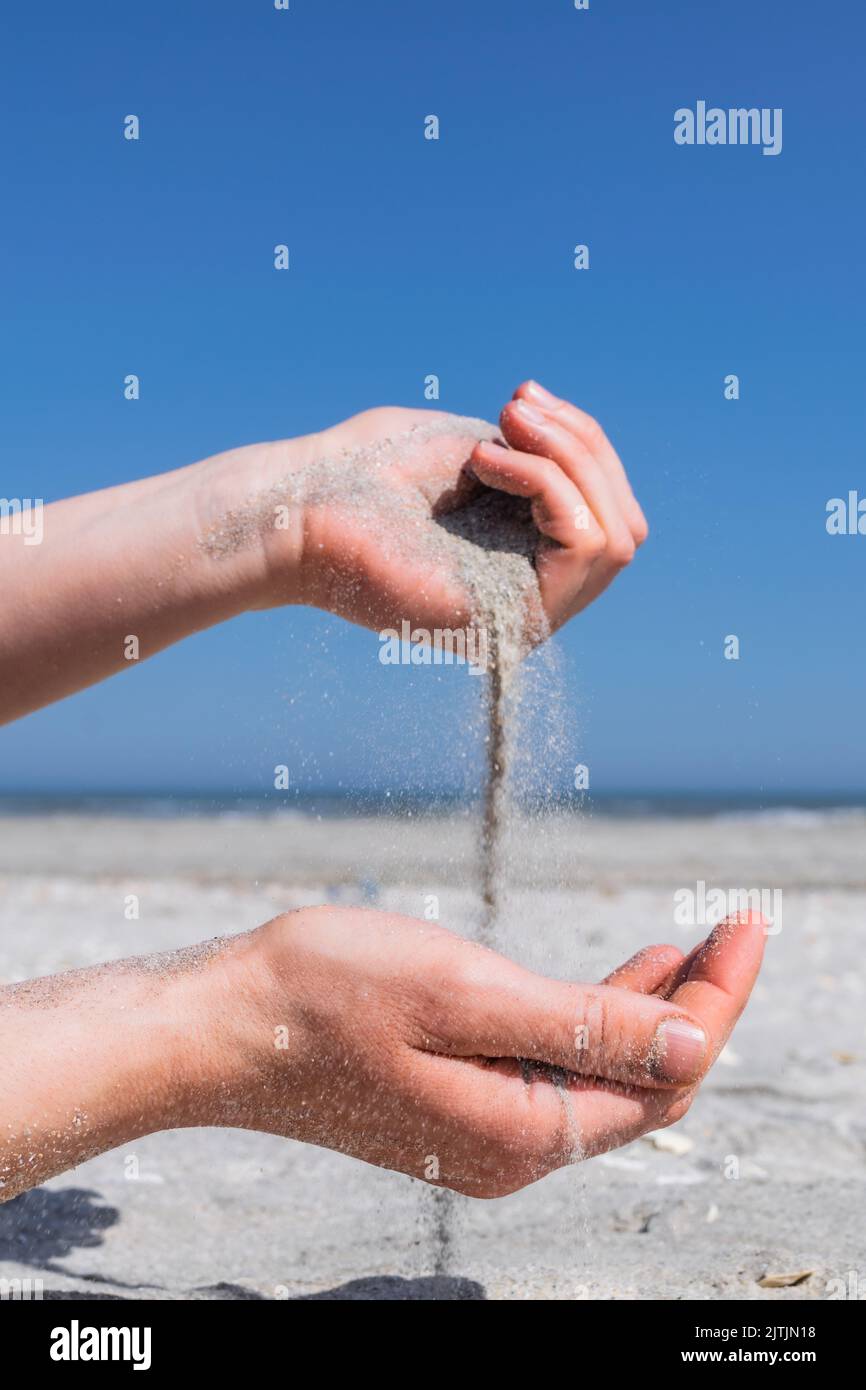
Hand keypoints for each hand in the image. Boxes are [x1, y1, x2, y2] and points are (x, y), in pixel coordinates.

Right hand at [213, 907, 764, 1197]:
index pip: (665, 1073)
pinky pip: (560, 1068)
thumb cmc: (328, 995)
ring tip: (696, 945)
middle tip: (734, 926)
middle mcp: (516, 1147)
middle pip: (644, 1082)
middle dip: (698, 1005)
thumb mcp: (466, 993)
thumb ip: (583, 1026)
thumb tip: (692, 1044)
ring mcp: (488, 1130)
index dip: (718, 1000)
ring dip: (653, 1010)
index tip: (748, 923)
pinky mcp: (463, 1103)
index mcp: (525, 1130)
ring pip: (605, 1073)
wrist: (224, 1026)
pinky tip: (622, 977)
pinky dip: (599, 1019)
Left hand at [243, 381, 647, 639]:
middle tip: (517, 407)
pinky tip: (486, 463)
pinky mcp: (515, 623)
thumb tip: (585, 459)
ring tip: (504, 430)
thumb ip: (539, 458)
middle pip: (625, 524)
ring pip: (617, 536)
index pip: (605, 508)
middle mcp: (533, 593)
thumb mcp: (480, 445)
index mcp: (524, 554)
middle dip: (584, 447)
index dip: (581, 442)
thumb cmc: (370, 472)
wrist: (304, 507)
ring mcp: (528, 615)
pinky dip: (547, 485)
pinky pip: (585, 546)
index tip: (522, 395)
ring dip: (571, 461)